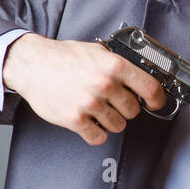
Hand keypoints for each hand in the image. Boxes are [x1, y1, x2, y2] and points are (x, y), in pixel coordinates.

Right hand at [2, 33, 167, 144]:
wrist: (32, 64)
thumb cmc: (63, 57)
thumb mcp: (97, 51)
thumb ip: (118, 64)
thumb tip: (140, 77)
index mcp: (114, 66)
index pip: (150, 88)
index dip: (156, 99)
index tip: (154, 103)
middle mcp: (104, 85)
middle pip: (133, 110)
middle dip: (126, 108)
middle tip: (113, 103)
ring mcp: (90, 104)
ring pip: (118, 126)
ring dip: (111, 121)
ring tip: (98, 110)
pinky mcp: (75, 120)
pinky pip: (98, 137)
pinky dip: (95, 133)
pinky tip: (89, 122)